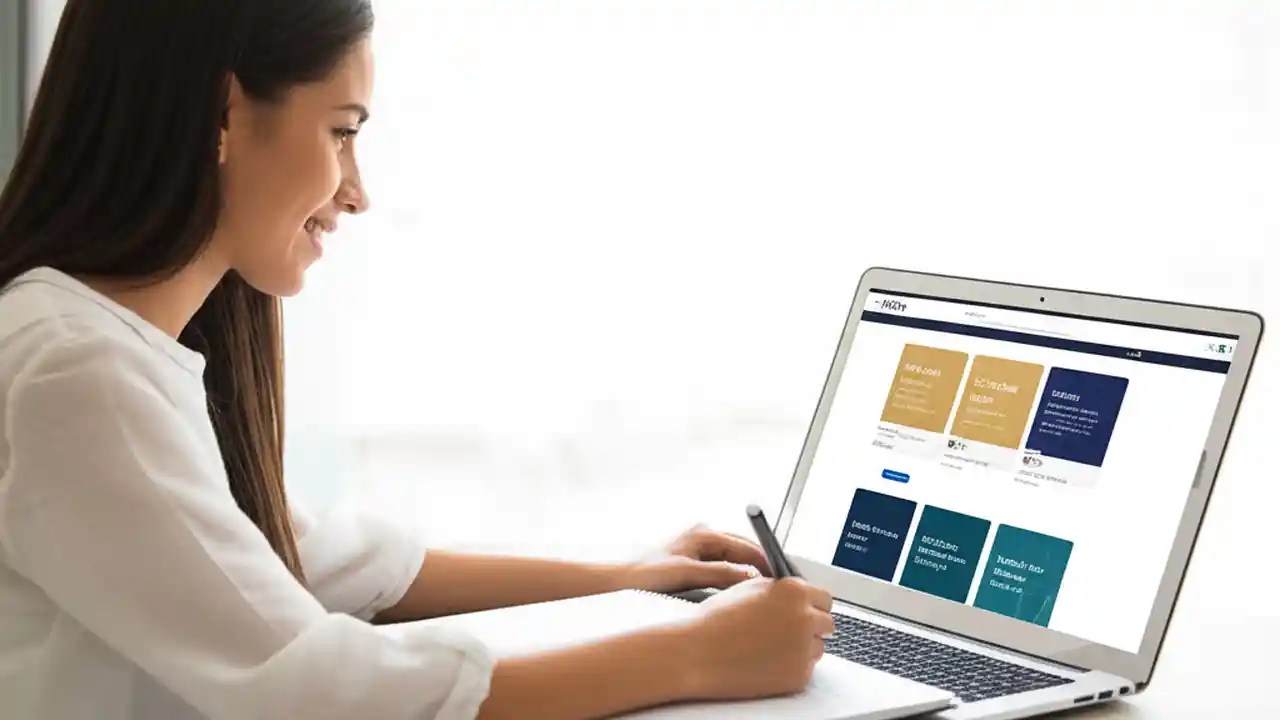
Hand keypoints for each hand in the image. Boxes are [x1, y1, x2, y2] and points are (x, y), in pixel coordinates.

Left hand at [621, 523, 771, 594]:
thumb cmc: (646, 574)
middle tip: (776, 587)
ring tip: (760, 592)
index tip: (780, 577)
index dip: (765, 562)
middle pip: (743, 551)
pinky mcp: (695, 560)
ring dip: (746, 574)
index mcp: (704, 533)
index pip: (746, 547)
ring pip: (735, 560)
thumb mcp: (687, 574)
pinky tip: (738, 593)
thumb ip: (720, 574)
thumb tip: (749, 577)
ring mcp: (700, 547)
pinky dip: (734, 578)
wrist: (621, 580)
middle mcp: (704, 536)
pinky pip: (723, 568)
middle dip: (759, 567)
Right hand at [682, 576, 834, 699]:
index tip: (805, 611)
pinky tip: (766, 663)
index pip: (825, 598)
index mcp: (794, 591)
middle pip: (827, 623)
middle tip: (787, 632)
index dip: (812, 605)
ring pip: (818, 647)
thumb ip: (779, 589)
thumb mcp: (750, 588)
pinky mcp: (798, 676)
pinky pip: (805, 670)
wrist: (696, 653)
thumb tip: (795, 594)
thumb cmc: (715, 620)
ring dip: (803, 648)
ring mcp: (804, 649)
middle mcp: (805, 618)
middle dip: (812, 626)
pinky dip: (791, 668)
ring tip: (770, 648)